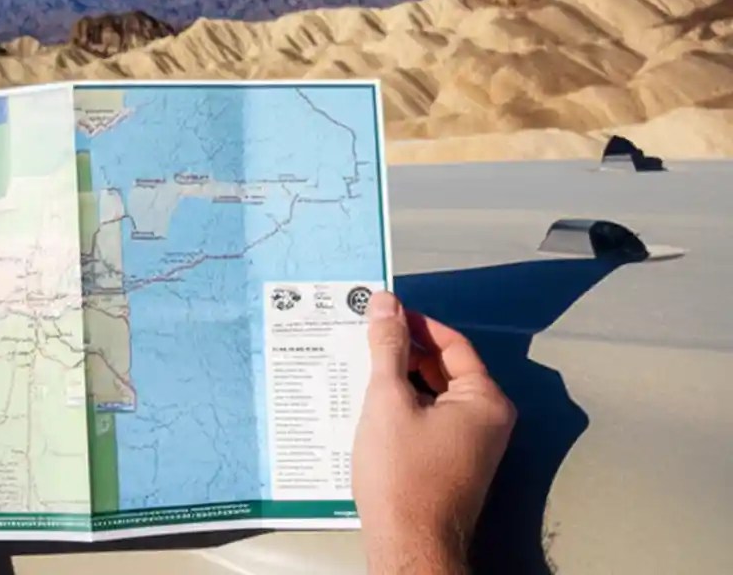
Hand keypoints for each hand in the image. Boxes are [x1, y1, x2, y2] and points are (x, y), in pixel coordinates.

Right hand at [352, 291, 515, 573]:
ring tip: (358, 366)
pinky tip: (368, 404)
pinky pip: (429, 420)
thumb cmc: (401, 472)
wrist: (408, 544)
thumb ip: (387, 347)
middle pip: (444, 369)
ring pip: (433, 395)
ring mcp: (472, 444)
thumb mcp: (388, 400)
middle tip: (363, 337)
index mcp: (485, 400)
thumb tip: (385, 302)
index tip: (380, 312)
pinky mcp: (452, 463)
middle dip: (404, 352)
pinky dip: (402, 407)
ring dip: (399, 380)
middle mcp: (487, 420)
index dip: (415, 324)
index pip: (452, 344)